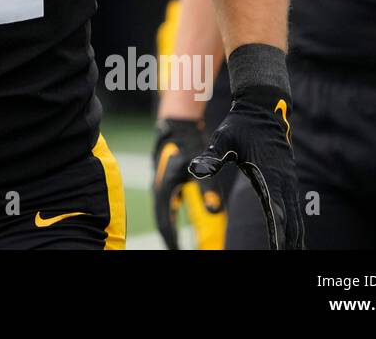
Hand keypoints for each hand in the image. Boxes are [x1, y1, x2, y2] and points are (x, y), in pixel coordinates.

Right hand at [152, 117, 227, 249]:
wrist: (176, 123)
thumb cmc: (188, 143)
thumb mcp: (199, 166)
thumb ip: (208, 189)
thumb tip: (215, 212)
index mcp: (163, 188)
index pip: (164, 222)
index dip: (171, 239)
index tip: (178, 251)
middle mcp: (159, 188)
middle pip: (161, 219)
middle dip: (168, 237)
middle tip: (177, 250)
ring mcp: (161, 183)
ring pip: (161, 211)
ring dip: (168, 226)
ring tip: (176, 240)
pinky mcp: (166, 179)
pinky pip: (165, 202)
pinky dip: (170, 213)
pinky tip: (176, 214)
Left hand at [188, 84, 304, 249]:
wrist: (263, 107)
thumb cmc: (240, 124)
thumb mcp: (223, 140)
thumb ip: (212, 156)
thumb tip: (195, 170)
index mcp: (269, 174)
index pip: (276, 210)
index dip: (278, 232)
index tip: (278, 249)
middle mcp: (283, 180)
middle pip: (291, 219)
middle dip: (291, 241)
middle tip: (288, 257)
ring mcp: (288, 180)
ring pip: (296, 215)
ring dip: (296, 236)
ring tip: (294, 254)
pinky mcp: (287, 179)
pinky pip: (294, 207)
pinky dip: (296, 225)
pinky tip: (293, 236)